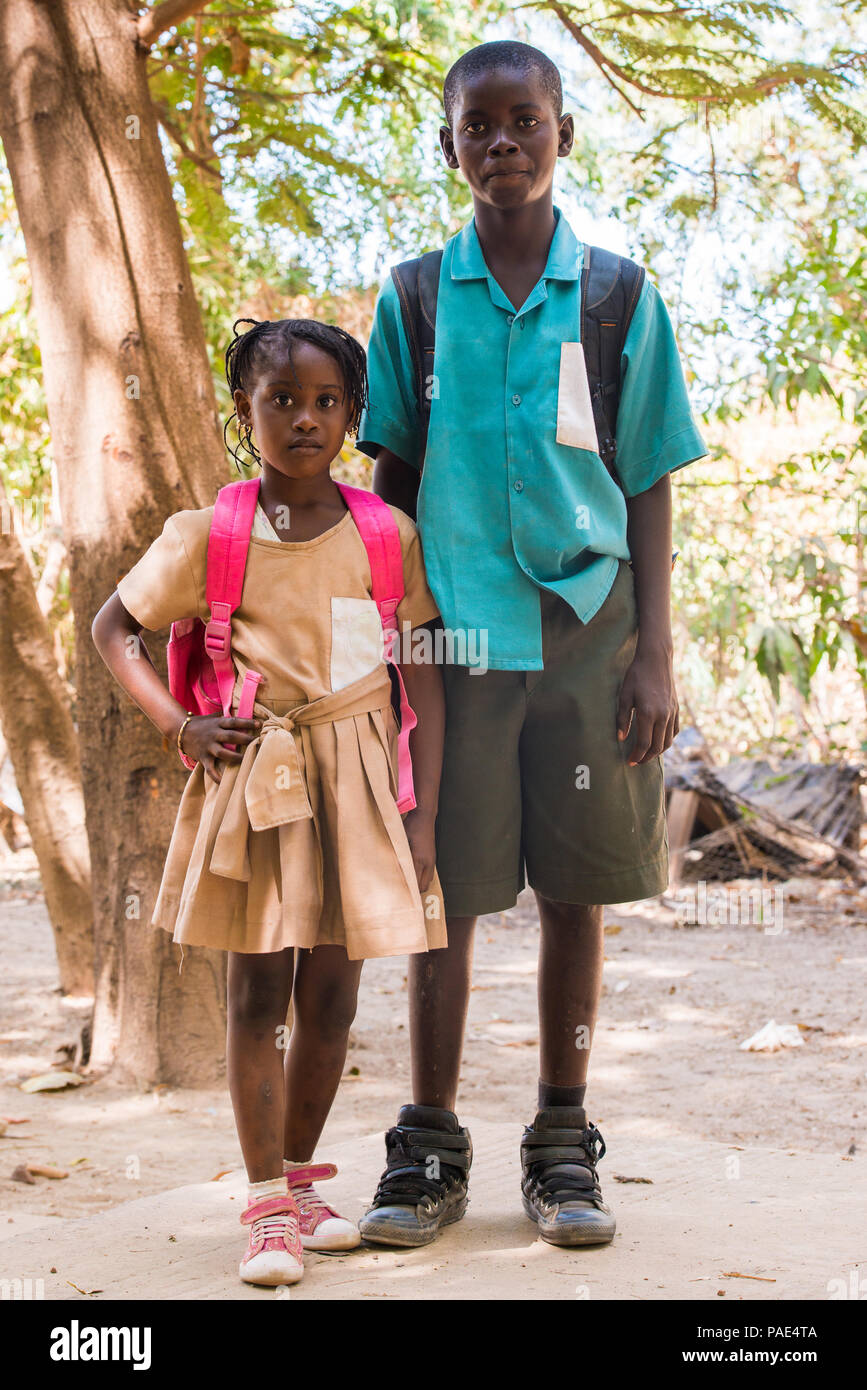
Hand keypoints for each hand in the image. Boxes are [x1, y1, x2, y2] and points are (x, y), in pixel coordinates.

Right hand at [178, 715, 262, 784]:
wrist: (180, 731)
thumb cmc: (200, 724)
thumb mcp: (213, 717)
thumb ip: (226, 717)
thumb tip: (244, 714)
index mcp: (217, 723)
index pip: (234, 722)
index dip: (247, 723)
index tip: (260, 724)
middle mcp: (213, 734)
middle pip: (231, 736)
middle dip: (245, 739)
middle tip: (258, 742)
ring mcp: (208, 747)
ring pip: (223, 753)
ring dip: (236, 757)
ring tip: (247, 760)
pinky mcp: (203, 758)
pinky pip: (210, 769)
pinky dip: (216, 777)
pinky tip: (224, 782)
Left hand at [402, 807, 436, 892]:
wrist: (425, 816)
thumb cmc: (411, 826)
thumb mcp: (400, 839)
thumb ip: (397, 854)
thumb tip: (389, 868)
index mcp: (419, 858)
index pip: (414, 882)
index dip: (407, 891)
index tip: (398, 896)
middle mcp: (427, 862)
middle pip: (423, 886)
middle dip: (414, 892)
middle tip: (401, 894)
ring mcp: (431, 860)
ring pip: (427, 882)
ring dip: (419, 885)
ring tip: (408, 887)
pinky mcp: (432, 858)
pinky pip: (429, 875)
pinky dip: (422, 879)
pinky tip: (414, 876)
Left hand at [616, 646, 678, 765]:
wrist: (656, 659)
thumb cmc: (636, 675)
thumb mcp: (624, 695)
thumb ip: (623, 718)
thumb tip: (621, 738)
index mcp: (648, 713)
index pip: (644, 743)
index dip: (637, 756)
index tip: (630, 761)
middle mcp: (663, 715)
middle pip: (657, 746)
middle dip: (647, 757)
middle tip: (637, 761)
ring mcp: (672, 712)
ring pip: (668, 741)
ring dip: (657, 751)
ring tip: (647, 754)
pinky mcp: (677, 708)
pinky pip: (675, 731)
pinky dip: (667, 740)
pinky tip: (658, 740)